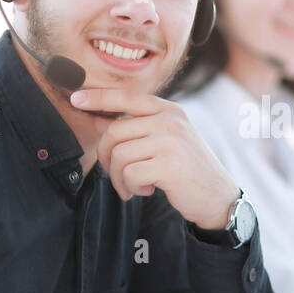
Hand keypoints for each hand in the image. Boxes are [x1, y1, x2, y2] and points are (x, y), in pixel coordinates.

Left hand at [70, 87, 238, 228]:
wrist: (218, 196)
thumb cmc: (188, 169)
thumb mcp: (166, 141)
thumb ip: (136, 128)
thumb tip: (98, 117)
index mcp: (169, 110)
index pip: (127, 96)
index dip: (98, 96)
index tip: (76, 98)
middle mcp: (170, 121)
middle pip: (114, 132)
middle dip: (106, 158)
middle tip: (116, 175)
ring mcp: (170, 141)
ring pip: (118, 155)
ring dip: (119, 178)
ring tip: (133, 186)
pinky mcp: (168, 165)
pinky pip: (129, 174)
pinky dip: (131, 187)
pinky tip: (146, 190)